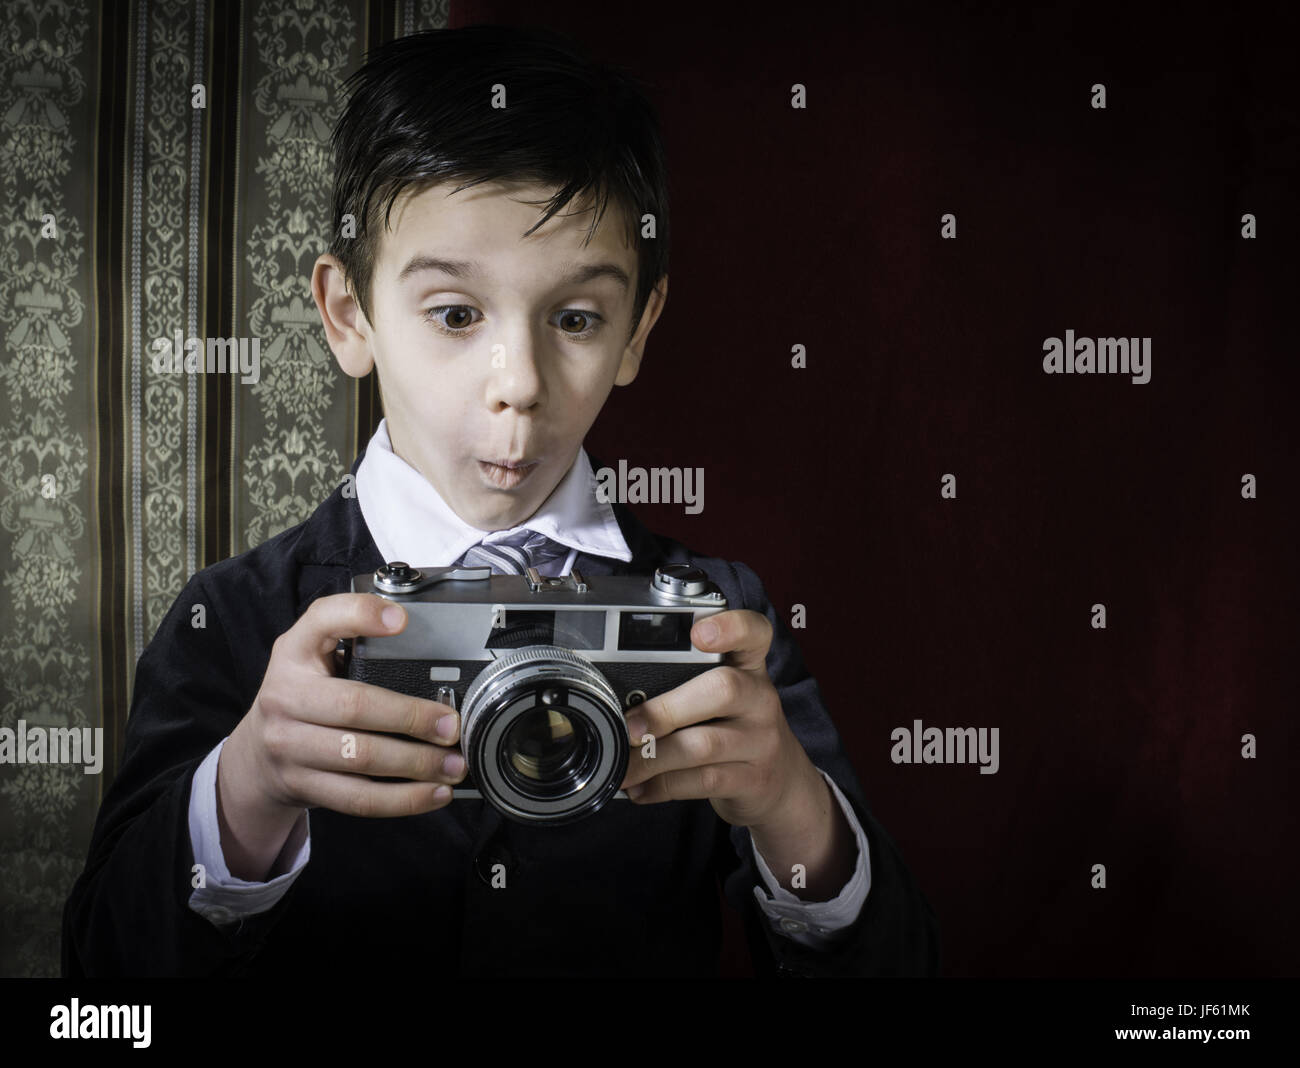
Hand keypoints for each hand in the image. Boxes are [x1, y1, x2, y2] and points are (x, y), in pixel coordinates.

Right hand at [216, 593, 464, 879]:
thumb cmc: (301, 696)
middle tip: (450, 725)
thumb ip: (350, 636)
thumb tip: (418, 633)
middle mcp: (285, 696)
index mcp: (293, 652)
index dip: (360, 615)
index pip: (322, 620)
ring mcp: (289, 746)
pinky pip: (358, 798)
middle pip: (354, 706)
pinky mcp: (302, 786)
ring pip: (360, 758)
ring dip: (416, 764)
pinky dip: (403, 799)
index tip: (401, 619)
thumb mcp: (311, 654)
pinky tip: (434, 792)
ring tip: (454, 765)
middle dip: (411, 717)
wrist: (254, 758)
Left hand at [618, 609, 822, 830]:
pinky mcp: (753, 779)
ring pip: (704, 744)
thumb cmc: (735, 728)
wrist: (782, 782)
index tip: (699, 634)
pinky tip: (641, 789)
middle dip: (667, 710)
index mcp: (749, 667)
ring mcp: (761, 740)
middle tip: (630, 728)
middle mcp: (760, 698)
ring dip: (654, 758)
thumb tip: (617, 700)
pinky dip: (664, 786)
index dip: (730, 627)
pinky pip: (703, 781)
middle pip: (722, 689)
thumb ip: (684, 685)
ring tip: (624, 767)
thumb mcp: (724, 696)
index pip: (753, 632)